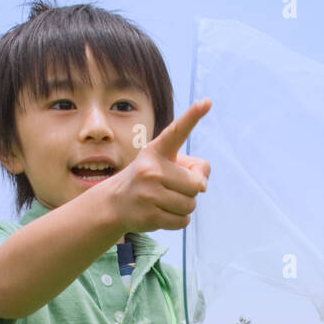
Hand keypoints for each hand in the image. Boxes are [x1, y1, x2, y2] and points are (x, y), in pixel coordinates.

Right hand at [105, 98, 211, 235]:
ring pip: (190, 205)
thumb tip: (202, 184)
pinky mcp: (148, 215)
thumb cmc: (150, 180)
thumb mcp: (167, 165)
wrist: (116, 203)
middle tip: (174, 189)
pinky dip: (179, 220)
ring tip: (167, 201)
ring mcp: (148, 193)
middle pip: (195, 184)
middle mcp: (151, 169)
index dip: (193, 116)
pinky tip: (163, 213)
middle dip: (191, 191)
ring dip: (185, 206)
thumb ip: (194, 168)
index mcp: (157, 151)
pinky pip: (182, 221)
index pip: (177, 131)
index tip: (207, 102)